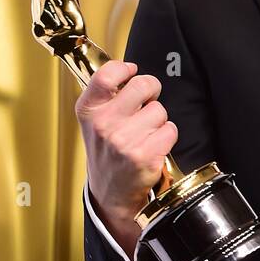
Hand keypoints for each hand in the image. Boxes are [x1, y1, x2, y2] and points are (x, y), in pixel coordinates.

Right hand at [76, 60, 177, 248]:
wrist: (111, 192)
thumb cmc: (106, 152)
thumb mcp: (93, 121)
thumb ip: (106, 95)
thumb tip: (130, 69)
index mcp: (89, 111)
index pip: (107, 74)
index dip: (125, 69)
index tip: (131, 73)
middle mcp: (104, 124)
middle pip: (143, 85)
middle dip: (151, 91)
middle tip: (147, 102)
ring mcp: (124, 141)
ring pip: (159, 110)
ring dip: (158, 120)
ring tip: (145, 132)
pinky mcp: (145, 156)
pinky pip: (170, 130)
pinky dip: (167, 136)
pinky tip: (153, 145)